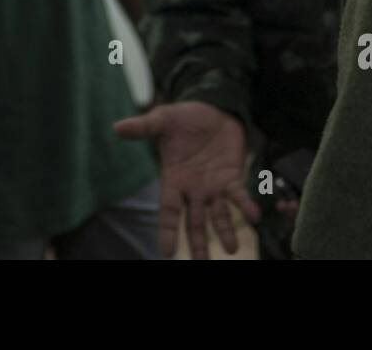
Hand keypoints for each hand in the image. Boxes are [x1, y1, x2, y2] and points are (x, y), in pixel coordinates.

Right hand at [114, 100, 259, 258]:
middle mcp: (193, 189)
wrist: (211, 109)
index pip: (168, 211)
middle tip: (202, 262)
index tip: (165, 253)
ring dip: (225, 231)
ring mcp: (214, 186)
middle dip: (198, 242)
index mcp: (173, 180)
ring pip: (218, 215)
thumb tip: (117, 127)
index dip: (167, 231)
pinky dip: (246, 206)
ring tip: (232, 249)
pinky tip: (254, 216)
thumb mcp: (162, 120)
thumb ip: (144, 127)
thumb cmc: (183, 119)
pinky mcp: (232, 178)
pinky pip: (239, 195)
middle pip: (194, 221)